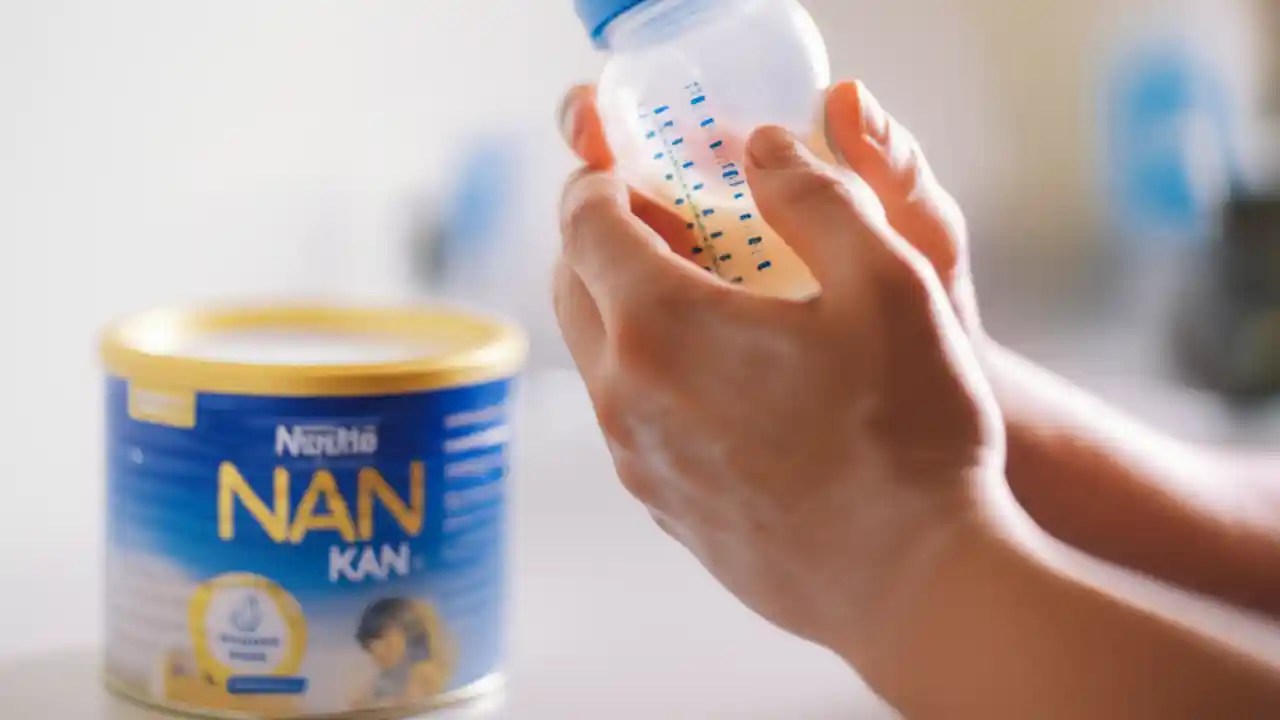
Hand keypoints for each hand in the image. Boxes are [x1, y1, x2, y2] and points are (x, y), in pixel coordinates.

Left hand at [553, 122, 1004, 659]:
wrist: (916, 581)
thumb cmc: (912, 430)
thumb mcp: (890, 279)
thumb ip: (817, 194)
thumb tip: (762, 145)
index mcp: (661, 326)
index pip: (584, 224)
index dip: (601, 181)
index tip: (637, 171)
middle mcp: (624, 397)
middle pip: (571, 288)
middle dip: (601, 239)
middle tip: (663, 220)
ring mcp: (637, 463)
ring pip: (597, 359)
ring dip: (624, 309)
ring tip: (699, 296)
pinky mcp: (663, 508)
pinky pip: (629, 418)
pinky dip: (648, 375)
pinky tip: (722, 377)